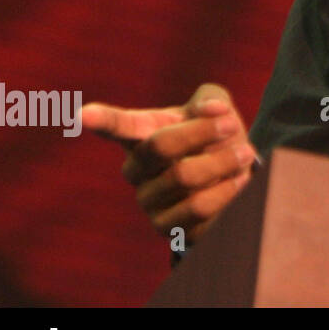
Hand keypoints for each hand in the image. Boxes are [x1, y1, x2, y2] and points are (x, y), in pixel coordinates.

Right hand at [81, 83, 256, 247]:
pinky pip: (200, 210)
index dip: (101, 120)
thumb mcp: (216, 108)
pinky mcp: (168, 230)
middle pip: (161, 145)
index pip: (117, 125)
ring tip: (245, 153)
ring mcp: (149, 203)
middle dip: (204, 131)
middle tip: (233, 125)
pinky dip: (228, 191)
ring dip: (224, 162)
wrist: (235, 175)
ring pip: (185, 177)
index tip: (83, 115)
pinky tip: (238, 182)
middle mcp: (136, 170)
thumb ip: (211, 99)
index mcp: (141, 134)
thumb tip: (213, 110)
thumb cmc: (217, 135)